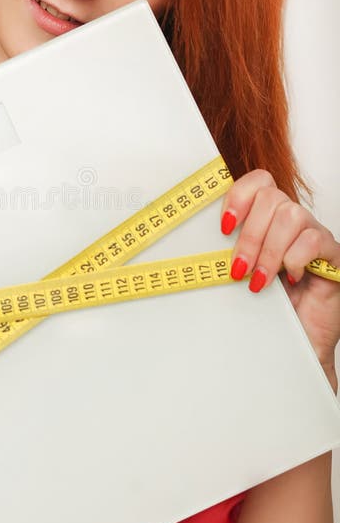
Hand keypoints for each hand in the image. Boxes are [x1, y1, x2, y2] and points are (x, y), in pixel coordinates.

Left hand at [221, 170, 339, 390]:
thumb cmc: (269, 307)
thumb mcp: (241, 272)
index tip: (224, 227)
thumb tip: (195, 248)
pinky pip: (313, 240)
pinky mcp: (332, 254)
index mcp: (269, 218)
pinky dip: (294, 259)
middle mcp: (292, 220)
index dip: (239, 196)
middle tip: (238, 269)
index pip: (258, 182)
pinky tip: (288, 279)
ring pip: (291, 215)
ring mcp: (314, 235)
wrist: (298, 341)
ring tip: (259, 280)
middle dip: (249, 235)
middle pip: (271, 198)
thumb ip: (228, 251)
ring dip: (269, 250)